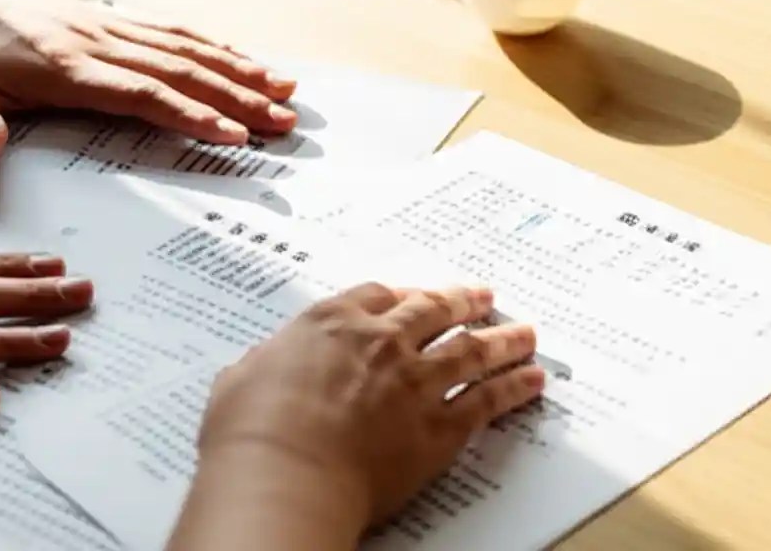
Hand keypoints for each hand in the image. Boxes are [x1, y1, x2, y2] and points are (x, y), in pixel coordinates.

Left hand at [0, 0, 298, 166]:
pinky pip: (163, 26)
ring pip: (181, 44)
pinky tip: (235, 51)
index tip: (235, 136)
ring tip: (282, 87)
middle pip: (179, 68)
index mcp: (63, 67)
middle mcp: (93, 40)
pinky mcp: (99, 16)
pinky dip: (205, 40)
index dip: (192, 114)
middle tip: (284, 121)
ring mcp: (100, 24)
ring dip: (235, 66)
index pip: (142, 93)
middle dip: (236, 96)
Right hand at [179, 284, 541, 548]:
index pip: (376, 295)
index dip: (401, 294)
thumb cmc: (252, 432)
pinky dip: (512, 389)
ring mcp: (414, 383)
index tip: (414, 296)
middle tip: (483, 297)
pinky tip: (531, 382)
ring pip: (471, 351)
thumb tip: (260, 366)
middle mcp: (380, 342)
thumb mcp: (239, 379)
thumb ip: (262, 365)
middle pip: (434, 311)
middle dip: (462, 302)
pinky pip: (486, 401)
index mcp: (331, 323)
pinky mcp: (437, 429)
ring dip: (503, 340)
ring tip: (526, 334)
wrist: (286, 475)